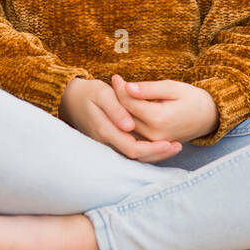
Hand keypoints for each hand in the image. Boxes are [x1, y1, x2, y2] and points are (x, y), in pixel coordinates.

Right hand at [57, 77, 182, 162]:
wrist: (71, 99)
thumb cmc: (89, 93)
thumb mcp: (102, 94)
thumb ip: (116, 110)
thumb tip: (129, 126)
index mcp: (105, 131)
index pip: (133, 148)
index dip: (152, 148)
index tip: (169, 143)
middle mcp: (107, 143)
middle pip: (136, 157)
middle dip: (158, 154)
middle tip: (178, 146)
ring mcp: (108, 145)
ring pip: (135, 156)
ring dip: (155, 154)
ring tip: (175, 147)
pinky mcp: (112, 142)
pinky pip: (131, 150)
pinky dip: (147, 149)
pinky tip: (162, 144)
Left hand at [110, 75, 218, 143]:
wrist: (207, 118)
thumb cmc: (192, 99)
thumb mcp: (173, 87)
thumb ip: (149, 88)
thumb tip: (127, 87)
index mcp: (159, 118)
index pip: (129, 103)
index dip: (120, 89)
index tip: (116, 77)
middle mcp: (154, 135)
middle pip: (124, 116)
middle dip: (117, 99)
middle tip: (115, 83)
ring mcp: (152, 143)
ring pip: (126, 127)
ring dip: (119, 112)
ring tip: (118, 94)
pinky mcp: (152, 146)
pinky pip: (132, 134)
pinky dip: (126, 122)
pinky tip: (125, 108)